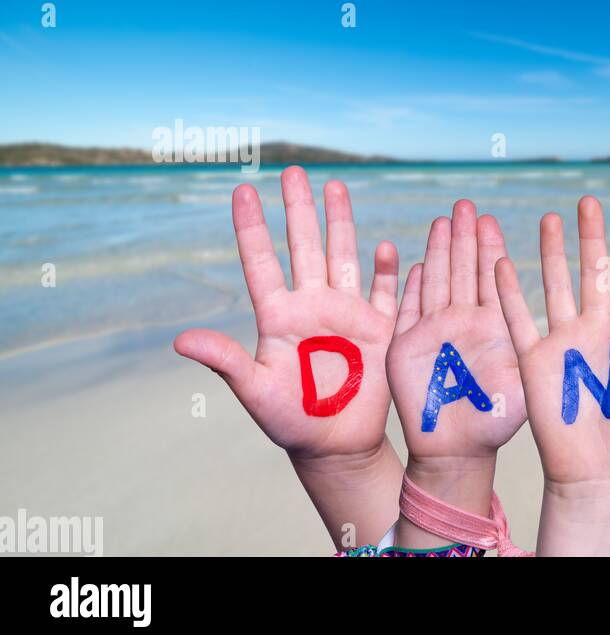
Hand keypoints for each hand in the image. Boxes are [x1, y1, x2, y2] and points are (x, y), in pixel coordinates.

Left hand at [173, 166, 402, 547]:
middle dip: (298, 208)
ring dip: (340, 223)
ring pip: (343, 257)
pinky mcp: (379, 332)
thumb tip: (180, 341)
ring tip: (335, 187)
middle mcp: (312, 307)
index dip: (251, 227)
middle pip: (304, 246)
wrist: (336, 447)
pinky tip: (387, 247)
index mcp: (279, 317)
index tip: (242, 191)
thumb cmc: (290, 422)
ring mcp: (347, 316)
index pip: (261, 261)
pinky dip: (388, 271)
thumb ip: (225, 361)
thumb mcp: (255, 391)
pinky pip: (385, 294)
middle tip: (293, 171)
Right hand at [387, 200, 526, 547]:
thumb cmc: (497, 424)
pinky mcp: (406, 347)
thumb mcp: (528, 386)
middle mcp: (465, 323)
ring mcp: (435, 332)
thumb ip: (541, 357)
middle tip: (466, 203)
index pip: (494, 278)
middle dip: (464, 237)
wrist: (456, 450)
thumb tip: (567, 334)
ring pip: (437, 281)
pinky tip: (411, 259)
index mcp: (496, 327)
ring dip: (439, 251)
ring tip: (443, 220)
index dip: (491, 248)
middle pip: (464, 270)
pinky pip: (406, 309)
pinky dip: (408, 285)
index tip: (491, 218)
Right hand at [494, 196, 609, 554]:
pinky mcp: (535, 361)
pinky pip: (520, 320)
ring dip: (552, 253)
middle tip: (589, 201)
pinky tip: (502, 264)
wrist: (595, 473)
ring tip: (551, 218)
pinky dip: (511, 294)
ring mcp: (565, 343)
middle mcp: (597, 332)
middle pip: (593, 274)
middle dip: (591, 238)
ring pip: (556, 286)